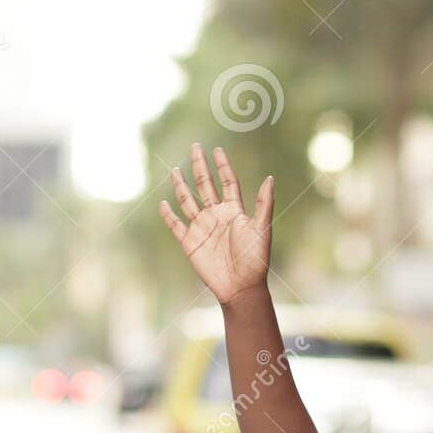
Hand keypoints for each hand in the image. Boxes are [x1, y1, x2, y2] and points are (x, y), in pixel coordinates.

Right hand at [160, 143, 274, 305]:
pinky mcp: (190, 242)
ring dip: (181, 186)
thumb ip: (264, 203)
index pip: (227, 182)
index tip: (217, 149)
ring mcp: (202, 228)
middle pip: (205, 185)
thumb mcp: (262, 228)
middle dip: (199, 166)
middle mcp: (217, 216)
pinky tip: (163, 203)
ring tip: (174, 169)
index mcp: (234, 211)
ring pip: (188, 201)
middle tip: (195, 146)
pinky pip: (176, 225)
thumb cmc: (255, 259)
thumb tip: (270, 177)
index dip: (222, 166)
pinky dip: (168, 215)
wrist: (241, 287)